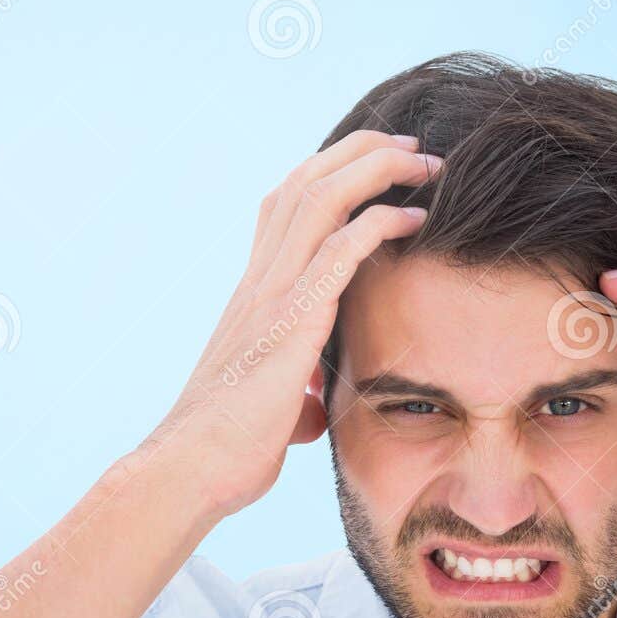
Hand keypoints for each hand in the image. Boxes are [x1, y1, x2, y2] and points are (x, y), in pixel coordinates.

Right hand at [147, 131, 440, 517]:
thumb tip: (310, 409)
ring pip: (320, 198)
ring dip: (376, 171)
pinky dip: (378, 223)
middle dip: (361, 152)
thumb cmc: (229, 449)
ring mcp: (272, 295)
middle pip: (305, 181)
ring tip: (422, 164)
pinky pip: (338, 250)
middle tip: (411, 147)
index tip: (377, 166)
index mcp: (254, 293)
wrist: (194, 469)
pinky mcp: (291, 321)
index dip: (330, 173)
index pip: (284, 207)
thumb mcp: (275, 410)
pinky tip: (413, 217)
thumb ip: (297, 394)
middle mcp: (259, 280)